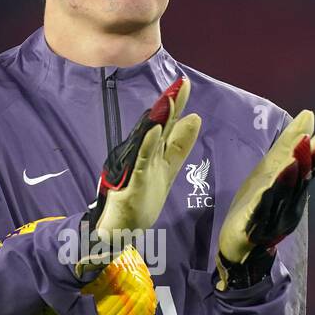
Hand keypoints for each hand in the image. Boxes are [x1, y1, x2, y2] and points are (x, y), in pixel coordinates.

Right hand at [73, 75, 201, 277]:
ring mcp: (136, 169)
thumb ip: (179, 145)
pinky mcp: (131, 183)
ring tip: (169, 99)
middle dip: (170, 105)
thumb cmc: (140, 199)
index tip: (185, 83)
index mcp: (154, 154)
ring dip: (160, 120)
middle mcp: (144, 157)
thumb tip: (195, 117)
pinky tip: (155, 129)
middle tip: (181, 83)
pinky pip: (140, 162)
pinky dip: (147, 145)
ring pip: (149, 140)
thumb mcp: (167, 169)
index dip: (177, 106)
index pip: (168, 126)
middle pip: (159, 127)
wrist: (119, 230)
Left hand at [216, 110, 314, 290]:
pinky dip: (263, 204)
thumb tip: (309, 115)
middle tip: (306, 140)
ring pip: (281, 200)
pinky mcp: (250, 233)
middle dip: (304, 162)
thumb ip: (287, 146)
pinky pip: (258, 217)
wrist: (237, 248)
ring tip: (291, 162)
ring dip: (287, 181)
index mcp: (294, 193)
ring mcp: (272, 223)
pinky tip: (264, 192)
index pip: (309, 171)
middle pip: (299, 184)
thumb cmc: (257, 206)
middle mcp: (289, 208)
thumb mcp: (269, 171)